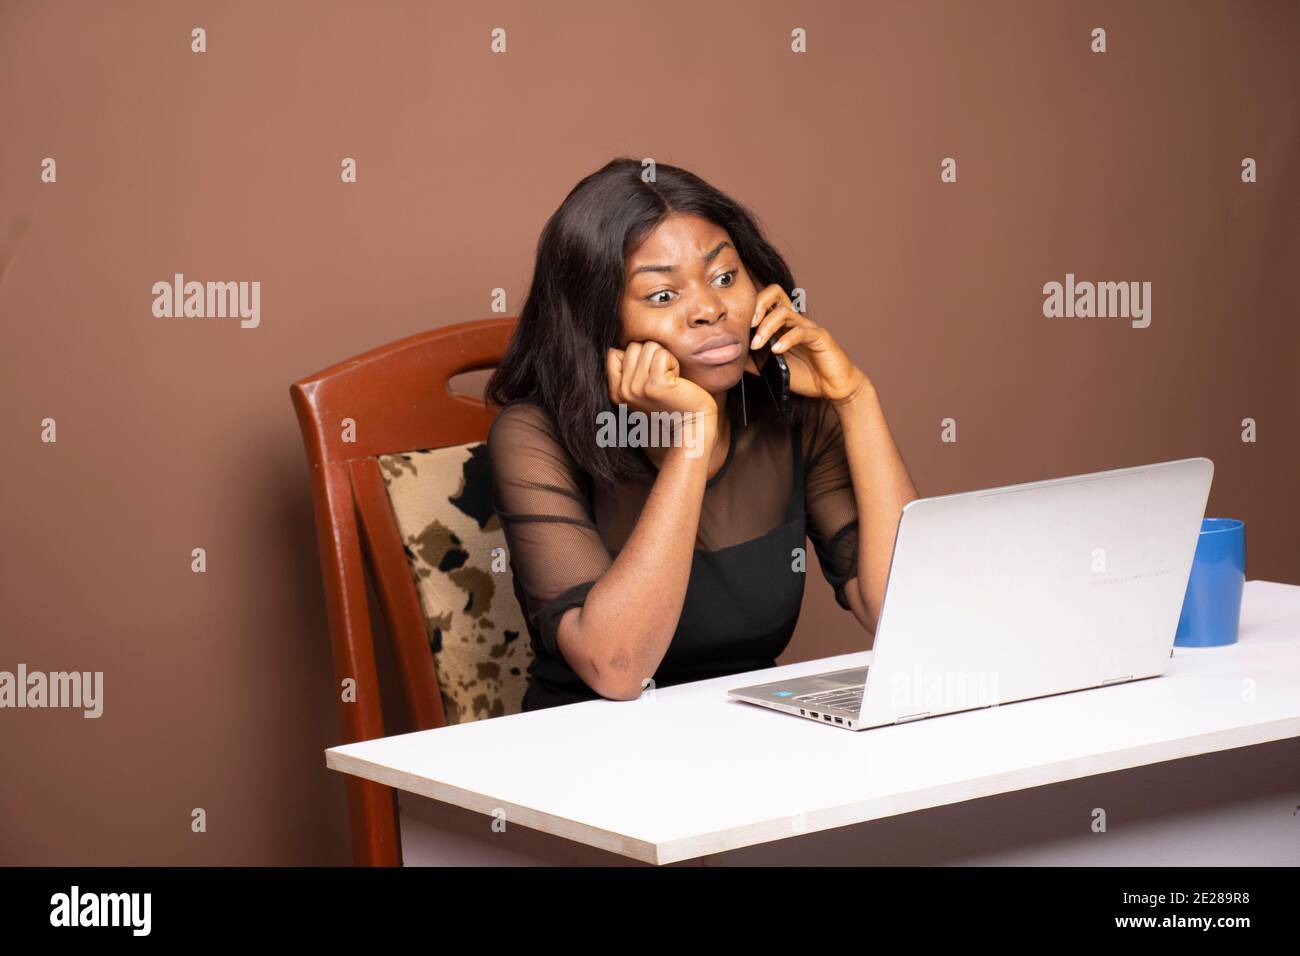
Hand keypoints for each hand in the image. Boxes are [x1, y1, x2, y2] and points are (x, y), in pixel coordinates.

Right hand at [606, 340, 716, 421]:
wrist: (692, 426)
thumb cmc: (673, 403)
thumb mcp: (643, 389)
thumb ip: (630, 370)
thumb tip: (624, 339)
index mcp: (616, 392)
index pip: (613, 353)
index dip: (636, 357)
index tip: (650, 377)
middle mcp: (622, 391)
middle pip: (633, 346)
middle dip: (653, 356)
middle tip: (664, 378)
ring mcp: (637, 388)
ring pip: (648, 346)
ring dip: (664, 358)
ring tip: (670, 380)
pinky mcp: (655, 385)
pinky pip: (662, 354)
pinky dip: (673, 363)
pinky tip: (677, 381)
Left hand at [747, 285, 867, 403]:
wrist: (833, 387)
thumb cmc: (806, 375)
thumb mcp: (772, 369)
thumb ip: (753, 361)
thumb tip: (732, 357)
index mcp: (782, 324)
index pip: (765, 301)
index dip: (750, 307)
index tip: (738, 327)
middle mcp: (794, 320)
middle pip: (775, 292)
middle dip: (757, 305)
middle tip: (748, 326)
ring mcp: (807, 327)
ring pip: (784, 312)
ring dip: (766, 327)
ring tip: (757, 345)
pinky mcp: (820, 337)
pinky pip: (801, 331)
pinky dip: (785, 339)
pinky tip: (776, 351)